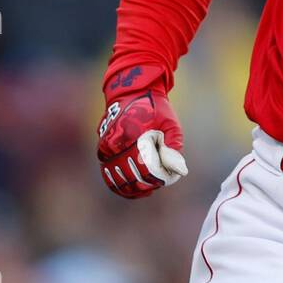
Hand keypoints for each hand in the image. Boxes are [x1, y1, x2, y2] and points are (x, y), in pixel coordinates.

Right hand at [97, 65, 187, 197]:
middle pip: (130, 176)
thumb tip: (180, 171)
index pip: (145, 169)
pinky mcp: (102, 149)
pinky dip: (119, 185)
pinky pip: (108, 173)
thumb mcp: (170, 122)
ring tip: (146, 190)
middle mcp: (116, 143)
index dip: (157, 179)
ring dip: (132, 188)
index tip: (166, 179)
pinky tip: (132, 190)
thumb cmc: (155, 108)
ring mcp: (106, 147)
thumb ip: (173, 145)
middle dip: (146, 184)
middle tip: (158, 185)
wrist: (131, 91)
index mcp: (133, 136)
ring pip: (116, 179)